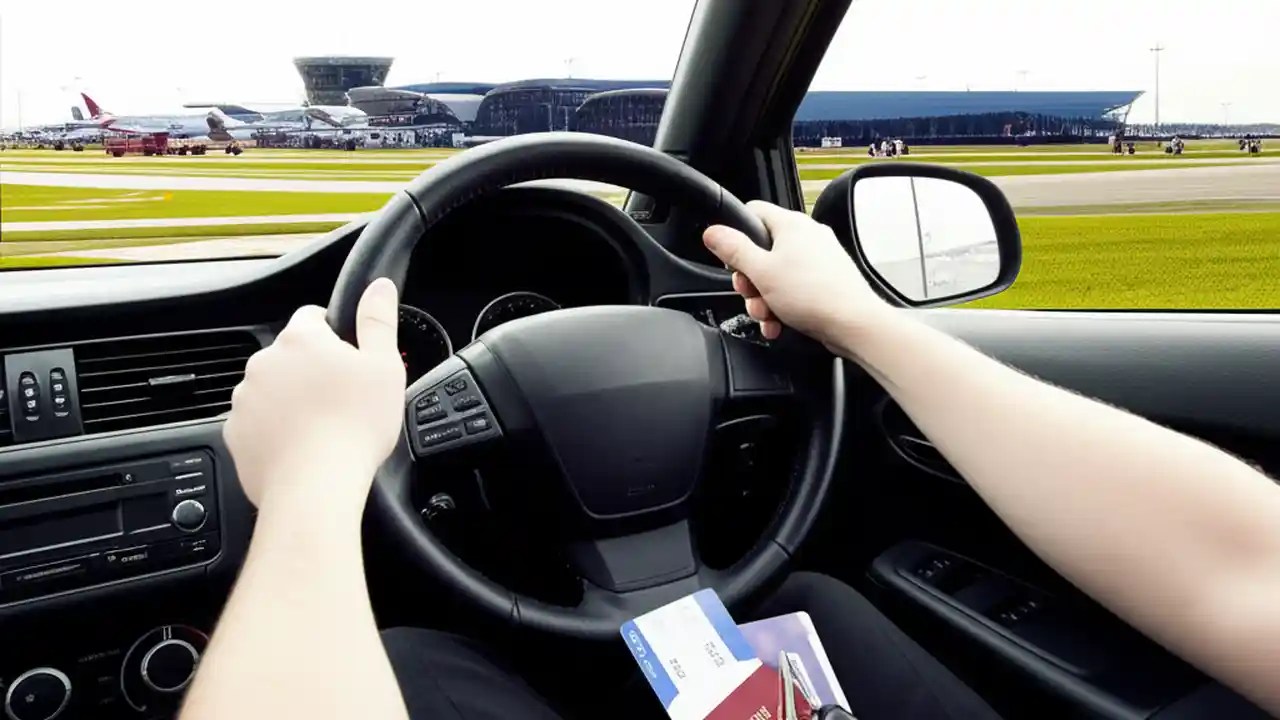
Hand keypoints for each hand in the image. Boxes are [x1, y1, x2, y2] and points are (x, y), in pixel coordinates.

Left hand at [223, 278, 405, 512]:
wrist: (315, 486)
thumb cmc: (354, 426)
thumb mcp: (384, 366)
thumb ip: (378, 320)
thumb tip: (379, 286)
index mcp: (300, 339)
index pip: (313, 318)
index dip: (336, 336)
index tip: (350, 361)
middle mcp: (265, 363)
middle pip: (291, 356)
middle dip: (313, 371)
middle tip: (343, 399)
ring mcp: (245, 399)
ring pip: (273, 390)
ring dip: (292, 400)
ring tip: (323, 427)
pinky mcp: (236, 434)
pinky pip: (258, 423)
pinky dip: (276, 431)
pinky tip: (302, 447)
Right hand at [702, 201, 889, 351]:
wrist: (853, 323)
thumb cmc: (813, 295)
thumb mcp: (761, 272)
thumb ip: (733, 250)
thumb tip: (713, 232)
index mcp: (791, 225)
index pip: (754, 212)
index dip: (736, 235)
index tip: (732, 259)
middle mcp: (807, 236)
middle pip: (762, 250)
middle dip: (750, 279)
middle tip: (751, 294)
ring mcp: (819, 259)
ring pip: (776, 274)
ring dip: (764, 298)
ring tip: (767, 315)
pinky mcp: (826, 280)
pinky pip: (794, 288)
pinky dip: (782, 305)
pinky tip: (778, 323)